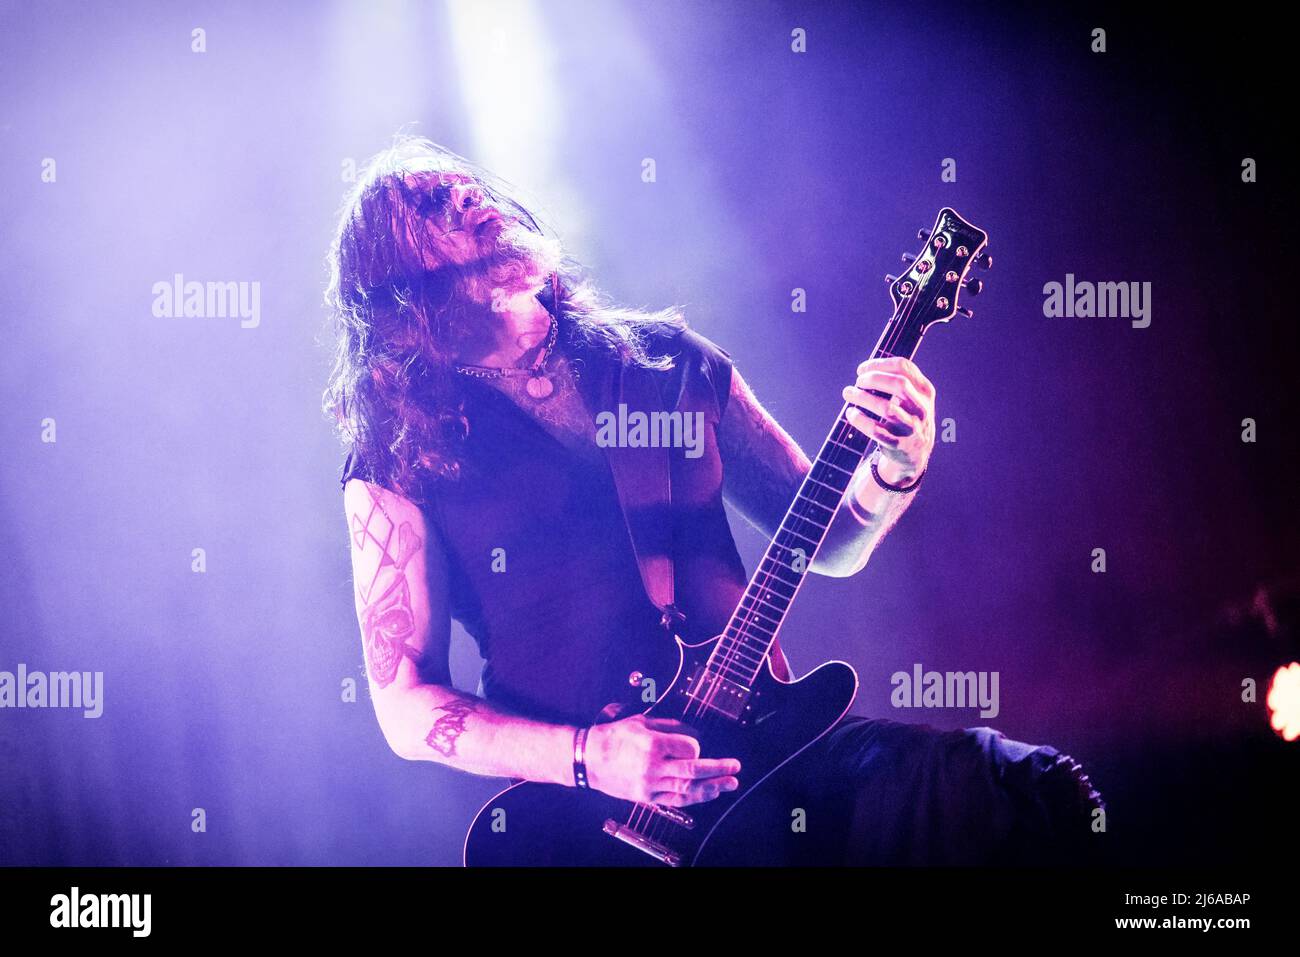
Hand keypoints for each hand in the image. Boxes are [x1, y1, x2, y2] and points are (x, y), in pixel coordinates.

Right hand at [584, 713, 740, 806]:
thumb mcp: (641, 721)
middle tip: (736, 767)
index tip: (697, 746)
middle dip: (718, 769)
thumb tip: (695, 733)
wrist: (589, 760)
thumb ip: (670, 726)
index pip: (689, 748)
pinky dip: (694, 797)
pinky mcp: (647, 798)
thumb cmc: (614, 737)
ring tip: (729, 784)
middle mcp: (653, 766)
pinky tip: (708, 793)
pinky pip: (675, 800)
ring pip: (687, 789)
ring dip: (711, 787)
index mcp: (652, 744)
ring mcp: (650, 785)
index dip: (698, 747)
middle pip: (693, 771)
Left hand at [841, 356, 935, 483]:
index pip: (904, 367)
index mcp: (925, 391)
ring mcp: (911, 427)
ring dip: (863, 398)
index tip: (862, 369)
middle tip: (858, 381)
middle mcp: (921, 408)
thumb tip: (867, 369)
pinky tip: (851, 413)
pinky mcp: (897, 444)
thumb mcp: (914, 398)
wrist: (915, 454)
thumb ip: (900, 381)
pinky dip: (860, 420)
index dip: (879, 364)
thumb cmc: (908, 417)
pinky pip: (876, 430)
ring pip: (886, 408)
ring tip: (848, 393)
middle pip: (899, 384)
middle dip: (873, 378)